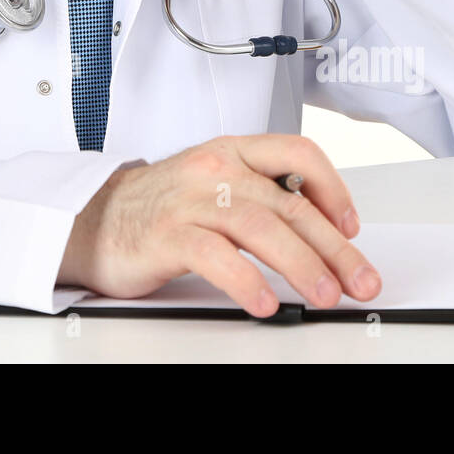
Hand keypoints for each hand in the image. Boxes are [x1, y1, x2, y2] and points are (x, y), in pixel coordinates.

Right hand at [57, 134, 381, 317]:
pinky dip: (247, 281)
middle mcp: (214, 170)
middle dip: (333, 247)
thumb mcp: (214, 183)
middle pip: (288, 204)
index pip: (297, 153)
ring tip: (324, 294)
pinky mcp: (167, 235)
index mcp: (232, 151)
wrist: (94, 218)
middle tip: (359, 279)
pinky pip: (216, 257)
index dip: (333, 188)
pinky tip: (265, 301)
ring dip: (301, 265)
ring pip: (260, 227)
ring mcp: (190, 201)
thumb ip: (260, 195)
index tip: (351, 227)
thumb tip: (319, 230)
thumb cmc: (159, 206)